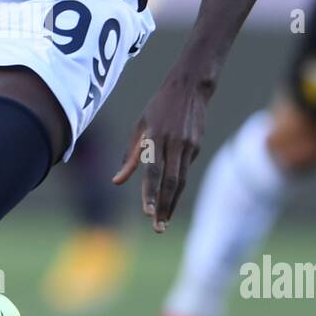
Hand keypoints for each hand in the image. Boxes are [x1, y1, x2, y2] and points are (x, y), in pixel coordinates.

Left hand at [112, 75, 211, 230]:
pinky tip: (171, 199)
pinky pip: (185, 169)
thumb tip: (117, 181)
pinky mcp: (197, 146)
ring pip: (181, 180)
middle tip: (158, 228)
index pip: (152, 170)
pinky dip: (177, 186)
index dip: (150, 193)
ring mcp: (188, 145)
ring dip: (172, 203)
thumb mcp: (140, 126)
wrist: (190, 87)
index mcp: (155, 136)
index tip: (147, 212)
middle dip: (163, 206)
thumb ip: (130, 155)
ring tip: (164, 222)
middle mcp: (173, 143)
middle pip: (170, 181)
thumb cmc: (158, 107)